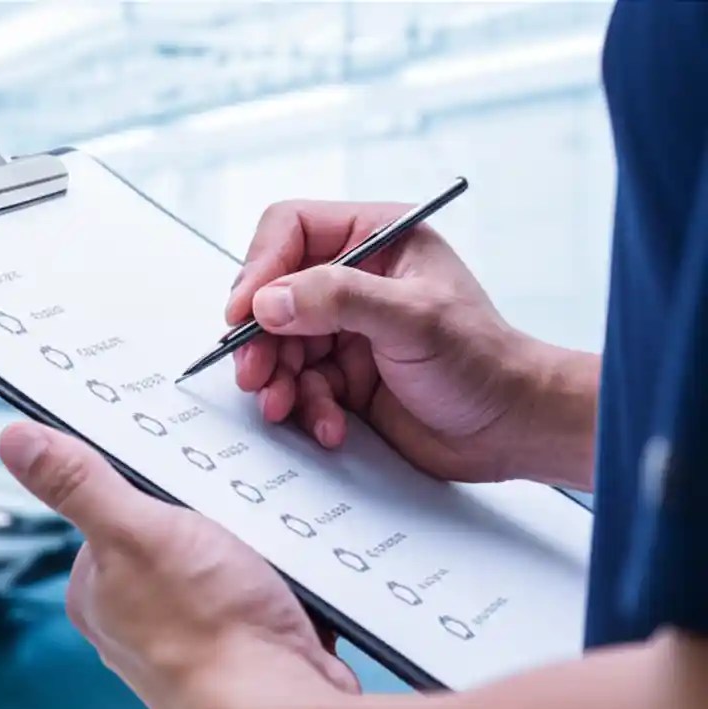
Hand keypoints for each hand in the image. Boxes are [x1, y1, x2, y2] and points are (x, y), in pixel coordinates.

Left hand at [0, 422, 358, 708]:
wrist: (281, 702)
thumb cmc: (209, 633)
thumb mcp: (135, 532)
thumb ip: (79, 485)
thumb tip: (15, 441)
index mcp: (96, 587)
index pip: (110, 507)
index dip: (143, 480)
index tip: (170, 464)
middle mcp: (138, 612)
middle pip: (172, 527)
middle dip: (205, 509)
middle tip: (224, 508)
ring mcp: (195, 626)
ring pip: (223, 552)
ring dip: (248, 539)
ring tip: (256, 545)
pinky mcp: (246, 636)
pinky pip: (262, 582)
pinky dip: (277, 573)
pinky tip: (281, 575)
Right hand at [226, 200, 597, 488]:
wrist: (511, 430)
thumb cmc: (483, 363)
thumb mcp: (412, 319)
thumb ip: (338, 299)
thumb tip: (269, 300)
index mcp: (376, 239)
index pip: (291, 230)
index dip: (260, 267)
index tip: (245, 312)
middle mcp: (355, 278)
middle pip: (273, 293)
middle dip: (260, 338)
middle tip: (254, 372)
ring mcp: (346, 328)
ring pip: (278, 343)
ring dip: (276, 379)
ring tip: (283, 405)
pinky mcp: (343, 374)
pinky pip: (299, 384)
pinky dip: (304, 406)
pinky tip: (329, 424)